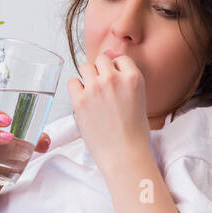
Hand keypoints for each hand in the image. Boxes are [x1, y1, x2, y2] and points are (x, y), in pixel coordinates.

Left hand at [65, 53, 151, 177]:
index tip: (114, 81)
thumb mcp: (139, 98)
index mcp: (133, 78)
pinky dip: (76, 89)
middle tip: (102, 88)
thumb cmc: (133, 131)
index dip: (116, 69)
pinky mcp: (80, 100)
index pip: (120, 58)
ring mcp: (95, 88)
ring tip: (92, 93)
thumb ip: (125, 80)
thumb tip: (111, 60)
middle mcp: (114, 79)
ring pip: (85, 66)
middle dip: (100, 71)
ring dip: (87, 77)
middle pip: (101, 60)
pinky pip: (72, 82)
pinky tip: (83, 100)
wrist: (124, 154)